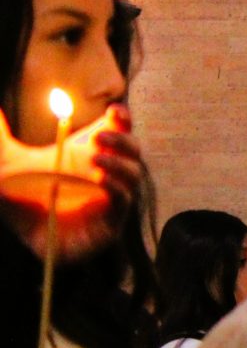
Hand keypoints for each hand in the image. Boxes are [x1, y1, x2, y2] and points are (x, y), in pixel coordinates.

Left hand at [5, 108, 145, 267]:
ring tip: (96, 158)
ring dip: (119, 164)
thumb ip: (1, 138)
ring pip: (133, 174)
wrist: (23, 238)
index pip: (117, 129)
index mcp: (88, 153)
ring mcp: (112, 197)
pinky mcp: (112, 222)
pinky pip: (123, 201)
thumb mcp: (8, 164)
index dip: (121, 118)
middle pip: (132, 149)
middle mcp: (107, 172)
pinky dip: (114, 188)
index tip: (113, 110)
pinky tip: (98, 180)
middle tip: (99, 136)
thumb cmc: (22, 198)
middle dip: (121, 139)